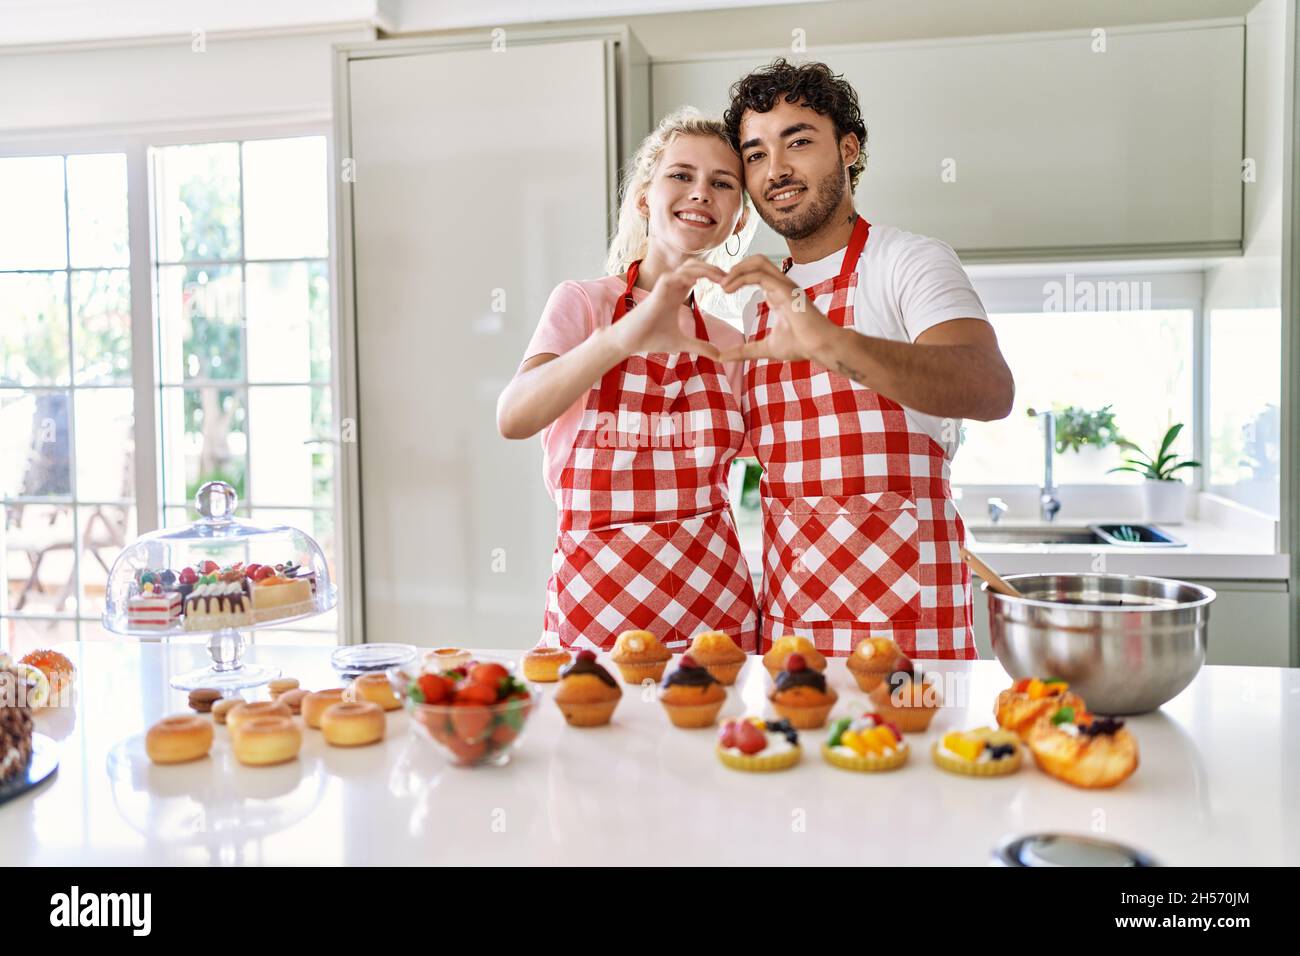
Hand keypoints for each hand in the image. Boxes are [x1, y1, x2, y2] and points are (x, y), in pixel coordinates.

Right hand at [611, 259, 726, 358]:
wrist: (629, 341)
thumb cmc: (651, 338)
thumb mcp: (681, 344)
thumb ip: (700, 346)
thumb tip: (719, 355)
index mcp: (678, 293)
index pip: (699, 275)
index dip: (716, 276)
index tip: (731, 286)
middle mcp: (672, 286)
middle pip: (696, 266)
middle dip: (715, 269)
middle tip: (732, 280)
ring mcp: (664, 286)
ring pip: (688, 267)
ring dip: (706, 270)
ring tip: (723, 279)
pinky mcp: (657, 290)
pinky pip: (675, 276)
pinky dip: (689, 276)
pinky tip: (702, 282)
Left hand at [715, 255, 839, 362]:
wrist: (821, 347)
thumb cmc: (801, 346)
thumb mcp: (765, 348)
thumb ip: (743, 351)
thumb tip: (721, 358)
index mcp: (779, 295)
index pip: (757, 274)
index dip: (738, 277)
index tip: (723, 289)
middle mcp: (782, 286)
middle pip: (757, 261)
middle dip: (736, 267)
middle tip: (720, 282)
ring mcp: (785, 285)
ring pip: (758, 262)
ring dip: (737, 269)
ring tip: (723, 284)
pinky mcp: (785, 289)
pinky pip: (759, 275)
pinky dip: (741, 278)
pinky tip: (728, 288)